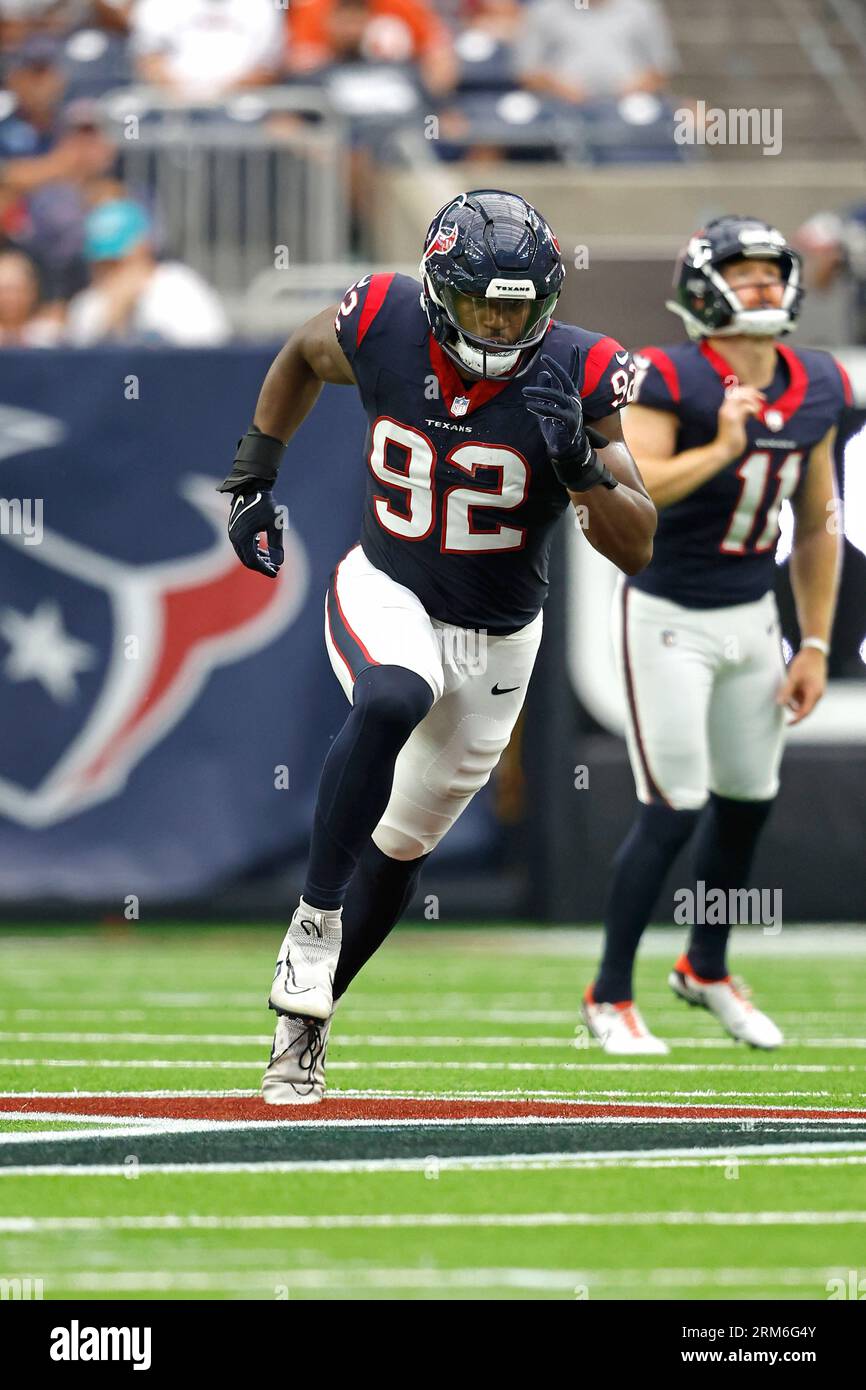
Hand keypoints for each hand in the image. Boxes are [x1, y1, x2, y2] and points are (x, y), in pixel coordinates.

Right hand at [227, 487, 283, 577]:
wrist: (252, 487)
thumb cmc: (265, 505)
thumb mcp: (274, 524)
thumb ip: (276, 544)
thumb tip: (279, 563)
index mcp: (243, 538)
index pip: (253, 561)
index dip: (264, 569)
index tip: (276, 572)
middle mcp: (234, 537)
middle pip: (247, 560)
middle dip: (262, 565)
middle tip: (276, 568)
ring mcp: (233, 533)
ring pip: (245, 553)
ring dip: (259, 558)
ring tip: (273, 560)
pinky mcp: (235, 529)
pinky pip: (243, 545)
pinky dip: (254, 550)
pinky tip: (265, 550)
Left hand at [522, 351, 611, 490]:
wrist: (564, 448)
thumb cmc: (556, 426)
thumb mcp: (549, 406)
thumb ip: (546, 391)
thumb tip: (543, 374)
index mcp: (571, 395)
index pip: (572, 375)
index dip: (574, 362)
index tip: (575, 347)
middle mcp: (574, 400)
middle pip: (565, 380)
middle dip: (556, 368)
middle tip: (546, 358)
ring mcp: (572, 411)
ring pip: (556, 396)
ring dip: (539, 392)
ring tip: (525, 391)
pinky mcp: (567, 422)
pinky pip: (552, 412)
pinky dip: (540, 408)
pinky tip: (529, 406)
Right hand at [715, 385, 763, 462]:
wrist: (724, 450)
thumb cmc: (732, 439)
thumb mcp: (738, 423)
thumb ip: (743, 414)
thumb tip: (752, 408)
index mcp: (725, 408)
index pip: (736, 391)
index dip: (749, 390)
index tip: (758, 396)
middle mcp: (726, 408)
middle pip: (740, 390)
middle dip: (753, 392)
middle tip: (763, 398)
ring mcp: (729, 413)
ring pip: (743, 397)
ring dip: (754, 401)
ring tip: (758, 410)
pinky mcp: (734, 419)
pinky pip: (746, 407)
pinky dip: (754, 409)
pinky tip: (756, 417)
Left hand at [776, 646, 826, 724]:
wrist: (815, 652)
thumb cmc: (804, 664)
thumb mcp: (793, 677)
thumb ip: (786, 691)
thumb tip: (779, 703)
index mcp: (814, 694)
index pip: (805, 712)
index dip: (796, 719)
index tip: (787, 723)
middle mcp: (818, 695)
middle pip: (804, 708)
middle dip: (792, 706)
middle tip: (782, 699)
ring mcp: (817, 691)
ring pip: (803, 702)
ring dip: (793, 700)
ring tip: (787, 686)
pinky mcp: (814, 688)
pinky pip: (804, 696)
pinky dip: (796, 694)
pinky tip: (791, 685)